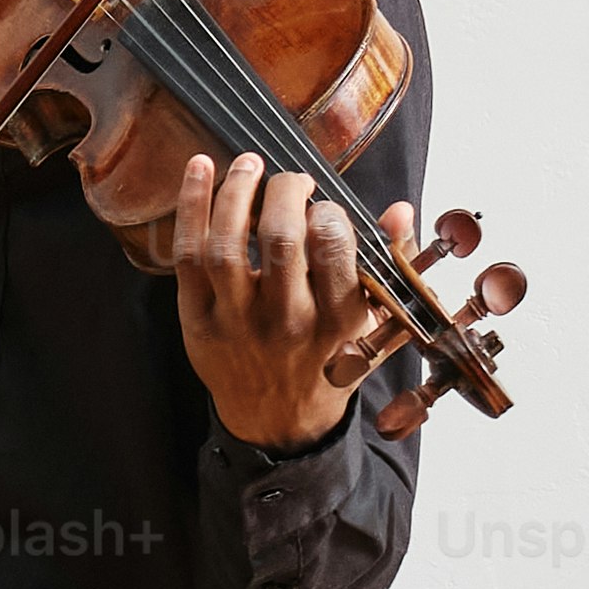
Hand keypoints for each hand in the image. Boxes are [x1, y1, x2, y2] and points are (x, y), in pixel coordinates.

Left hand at [170, 154, 417, 451]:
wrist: (278, 424)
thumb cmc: (327, 364)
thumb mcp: (374, 325)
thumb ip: (390, 264)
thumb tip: (400, 210)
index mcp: (338, 321)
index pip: (334, 247)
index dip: (328, 210)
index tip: (324, 206)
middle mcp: (288, 322)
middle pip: (281, 238)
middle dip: (285, 189)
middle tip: (290, 180)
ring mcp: (238, 323)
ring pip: (228, 244)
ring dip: (236, 191)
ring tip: (248, 164)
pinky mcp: (198, 321)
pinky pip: (188, 256)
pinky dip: (191, 206)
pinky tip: (199, 168)